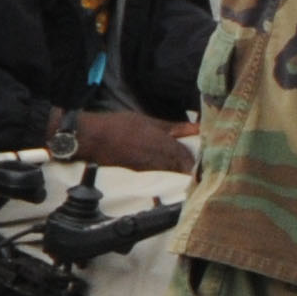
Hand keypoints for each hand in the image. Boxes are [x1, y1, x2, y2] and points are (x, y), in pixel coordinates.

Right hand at [78, 110, 194, 173]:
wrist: (91, 140)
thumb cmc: (119, 126)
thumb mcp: (148, 121)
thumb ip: (174, 127)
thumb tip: (197, 127)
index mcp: (164, 145)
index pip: (189, 157)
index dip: (198, 159)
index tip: (205, 156)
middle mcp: (158, 160)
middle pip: (181, 169)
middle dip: (190, 167)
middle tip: (198, 164)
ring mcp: (147, 169)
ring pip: (170, 173)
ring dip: (178, 171)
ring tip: (183, 167)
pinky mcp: (136, 173)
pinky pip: (157, 174)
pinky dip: (164, 172)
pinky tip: (164, 167)